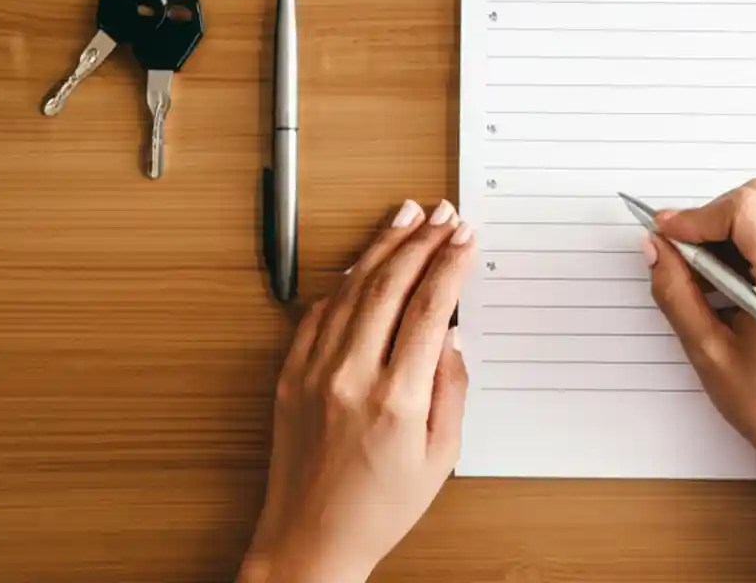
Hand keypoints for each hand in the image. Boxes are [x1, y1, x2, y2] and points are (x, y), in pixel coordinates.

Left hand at [239, 200, 474, 582]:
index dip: (451, 264)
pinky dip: (342, 280)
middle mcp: (350, 377)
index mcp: (395, 399)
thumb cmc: (377, 509)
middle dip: (421, 241)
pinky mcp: (290, 375)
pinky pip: (317, 313)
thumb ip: (451, 391)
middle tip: (442, 214)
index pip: (430, 309)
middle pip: (390, 285)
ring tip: (406, 216)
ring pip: (351, 288)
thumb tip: (452, 339)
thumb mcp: (440, 457)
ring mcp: (314, 372)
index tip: (466, 238)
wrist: (310, 540)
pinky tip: (362, 262)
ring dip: (382, 246)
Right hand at [645, 179, 755, 470]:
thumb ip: (675, 290)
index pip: (743, 209)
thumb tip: (655, 248)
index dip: (696, 216)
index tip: (667, 233)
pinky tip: (736, 282)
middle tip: (683, 253)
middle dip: (714, 218)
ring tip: (709, 276)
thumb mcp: (708, 350)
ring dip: (734, 230)